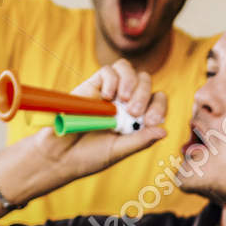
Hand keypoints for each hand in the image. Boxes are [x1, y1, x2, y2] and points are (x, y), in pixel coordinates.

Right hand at [34, 60, 165, 178]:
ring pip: (128, 70)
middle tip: (134, 112)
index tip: (152, 119)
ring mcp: (109, 92)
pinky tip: (106, 97)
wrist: (60, 153)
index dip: (159, 106)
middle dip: (144, 94)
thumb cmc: (90, 156)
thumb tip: (165, 130)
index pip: (157, 102)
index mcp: (137, 119)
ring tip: (123, 101)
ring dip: (131, 82)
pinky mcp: (92, 85)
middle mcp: (125, 103)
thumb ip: (141, 140)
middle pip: (145, 82)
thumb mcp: (119, 151)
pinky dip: (112, 80)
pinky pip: (108, 70)